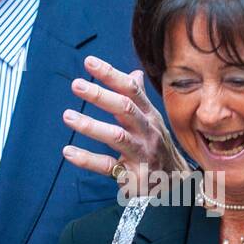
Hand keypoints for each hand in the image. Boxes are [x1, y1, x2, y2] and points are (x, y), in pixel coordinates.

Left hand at [61, 55, 190, 198]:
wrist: (175, 181)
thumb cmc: (157, 145)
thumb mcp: (152, 120)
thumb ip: (139, 98)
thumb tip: (134, 73)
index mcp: (149, 115)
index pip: (131, 90)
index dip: (111, 75)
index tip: (89, 62)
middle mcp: (147, 132)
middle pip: (125, 109)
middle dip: (100, 96)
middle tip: (76, 84)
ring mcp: (141, 153)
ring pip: (117, 137)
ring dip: (91, 125)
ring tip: (68, 115)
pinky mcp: (133, 175)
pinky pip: (108, 166)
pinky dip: (87, 159)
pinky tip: (68, 151)